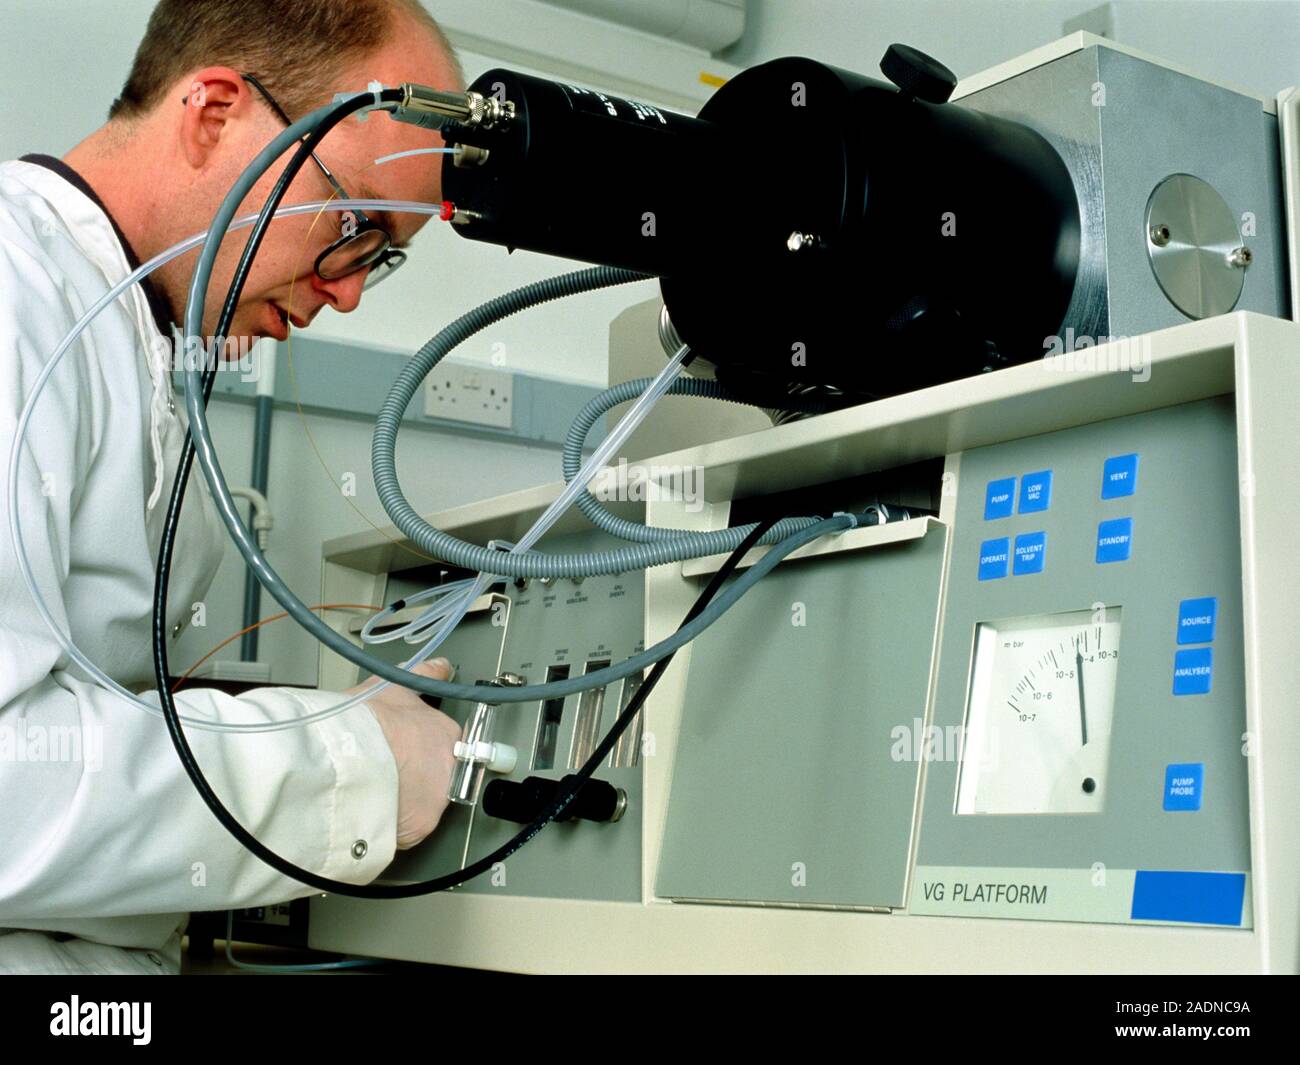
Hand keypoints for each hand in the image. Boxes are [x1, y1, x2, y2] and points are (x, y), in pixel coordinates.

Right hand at [349, 658, 460, 849]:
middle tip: (384, 773)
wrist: (348, 757)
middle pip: (436, 775)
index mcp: (445, 732)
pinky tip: (370, 813)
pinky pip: (406, 831)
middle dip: (414, 776)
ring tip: (371, 793)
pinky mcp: (420, 827)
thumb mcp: (393, 685)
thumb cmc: (365, 721)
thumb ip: (422, 675)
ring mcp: (437, 798)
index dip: (422, 749)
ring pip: (421, 804)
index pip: (446, 743)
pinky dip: (389, 827)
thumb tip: (440, 665)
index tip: (409, 753)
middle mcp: (448, 766)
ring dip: (401, 802)